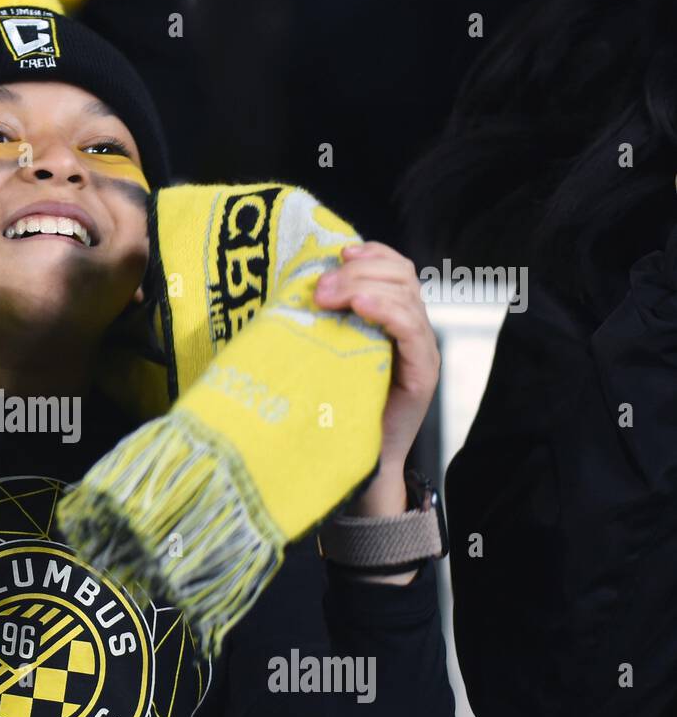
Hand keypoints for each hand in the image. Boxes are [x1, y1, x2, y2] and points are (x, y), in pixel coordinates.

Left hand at [314, 242, 439, 516]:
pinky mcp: (423, 374)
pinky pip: (411, 329)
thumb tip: (294, 288)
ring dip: (363, 285)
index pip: (394, 268)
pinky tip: (360, 306)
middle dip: (359, 270)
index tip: (337, 252)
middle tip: (319, 286)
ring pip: (406, 295)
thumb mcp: (326, 354)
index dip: (370, 252)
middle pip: (401, 275)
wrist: (355, 464)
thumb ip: (324, 322)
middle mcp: (412, 330)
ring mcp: (420, 351)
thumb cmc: (332, 408)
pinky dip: (385, 311)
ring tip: (329, 296)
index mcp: (391, 320)